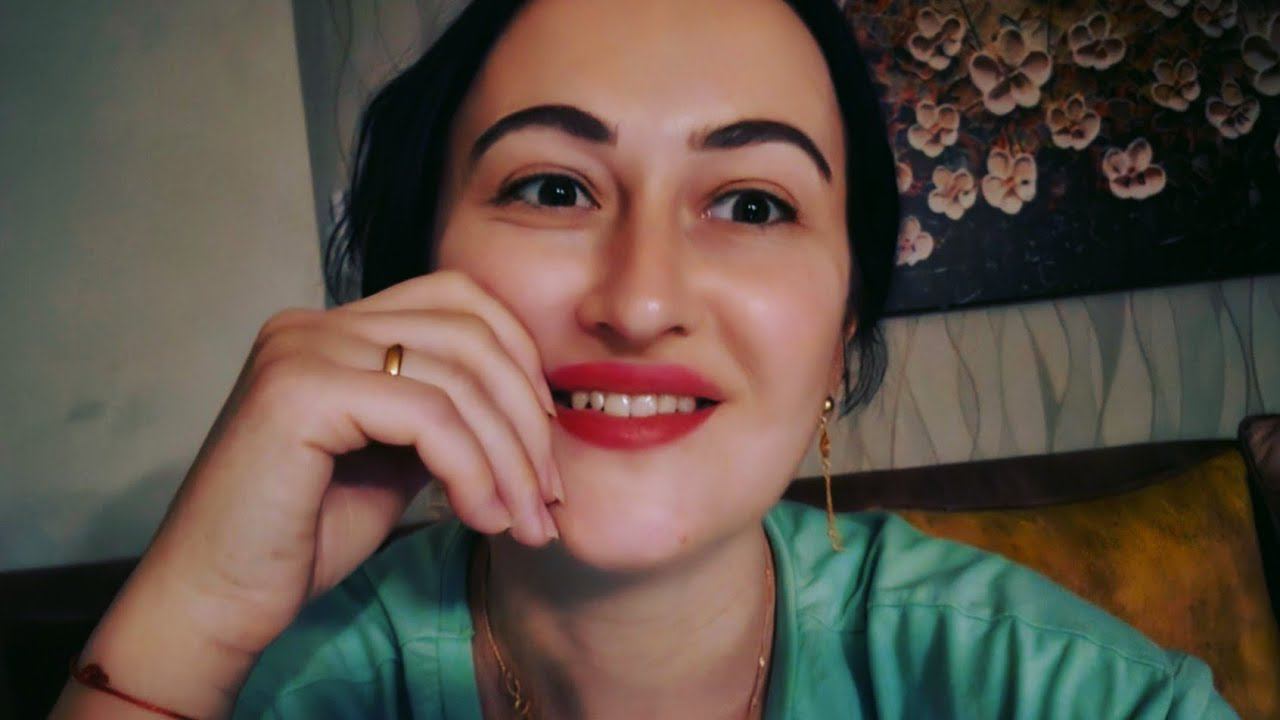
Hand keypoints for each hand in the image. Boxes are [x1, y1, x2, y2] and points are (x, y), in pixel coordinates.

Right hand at [106, 270, 562, 663]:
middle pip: (471, 331)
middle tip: (548, 495)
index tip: (544, 441)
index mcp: (336, 329)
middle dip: (526, 417)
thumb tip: (528, 408)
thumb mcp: (394, 461)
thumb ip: (443, 417)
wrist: (215, 600)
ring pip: (457, 377)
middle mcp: (314, 323)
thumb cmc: (303, 539)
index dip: (519, 359)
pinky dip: (472, 469)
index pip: (460, 299)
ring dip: (509, 457)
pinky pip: (428, 416)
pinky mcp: (298, 390)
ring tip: (524, 522)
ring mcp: (302, 349)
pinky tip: (480, 518)